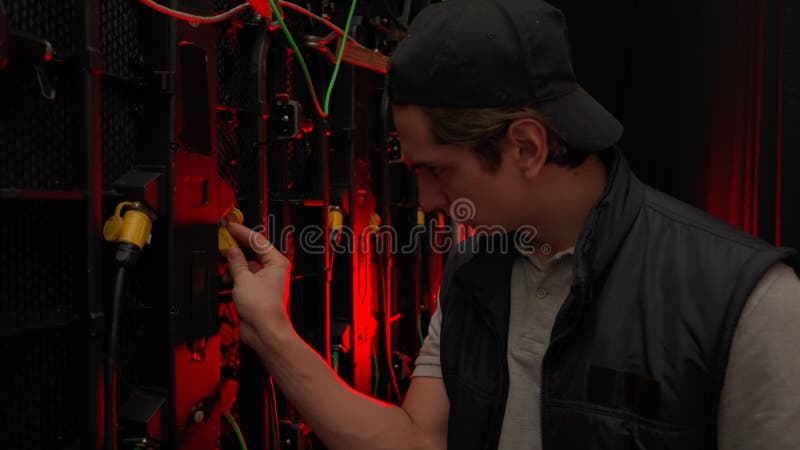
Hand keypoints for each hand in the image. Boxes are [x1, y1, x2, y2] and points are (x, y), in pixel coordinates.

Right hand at [225, 222, 291, 349]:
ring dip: (233, 266)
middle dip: (236, 249)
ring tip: (225, 269)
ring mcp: (265, 280)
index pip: (257, 240)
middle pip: (251, 252)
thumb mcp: (244, 279)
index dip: (241, 232)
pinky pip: (243, 277)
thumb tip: (231, 250)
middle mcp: (273, 269)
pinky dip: (234, 277)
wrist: (264, 331)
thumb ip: (236, 262)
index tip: (229, 226)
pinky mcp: (256, 290)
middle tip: (223, 242)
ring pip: (245, 265)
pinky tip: (227, 280)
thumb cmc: (263, 308)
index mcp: (276, 262)